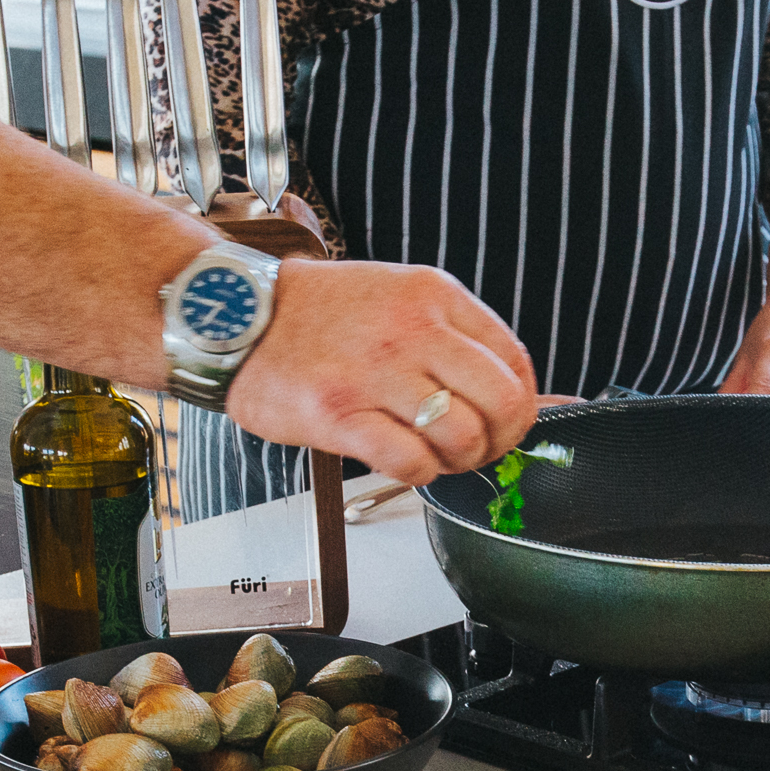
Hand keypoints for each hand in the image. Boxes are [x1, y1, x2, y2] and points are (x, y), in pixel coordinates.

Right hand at [223, 259, 538, 480]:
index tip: (501, 424)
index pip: (516, 362)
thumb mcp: (400, 299)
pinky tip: (401, 462)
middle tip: (472, 450)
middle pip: (502, 403)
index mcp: (435, 295)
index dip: (520, 408)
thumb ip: (457, 339)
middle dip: (498, 442)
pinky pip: (410, 462)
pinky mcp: (337, 412)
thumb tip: (535, 397)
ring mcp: (374, 371)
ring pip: (462, 437)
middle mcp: (412, 328)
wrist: (234, 315)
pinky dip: (418, 474)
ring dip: (455, 461)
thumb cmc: (320, 316)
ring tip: (431, 455)